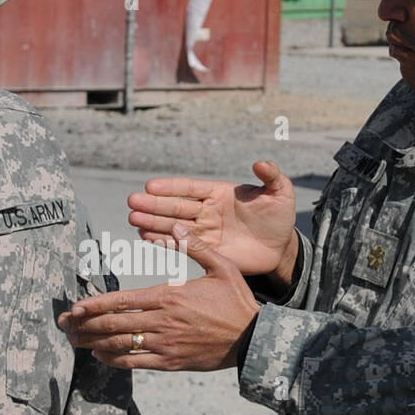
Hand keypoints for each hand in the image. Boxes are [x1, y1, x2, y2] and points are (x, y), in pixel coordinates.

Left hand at [60, 225, 260, 370]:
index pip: (122, 300)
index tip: (75, 307)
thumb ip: (195, 246)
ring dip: (93, 343)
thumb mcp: (223, 267)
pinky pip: (135, 363)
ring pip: (119, 345)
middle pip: (113, 324)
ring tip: (74, 341)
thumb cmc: (238, 302)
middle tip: (64, 325)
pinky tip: (101, 356)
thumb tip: (176, 226)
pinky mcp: (171, 363)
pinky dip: (114, 360)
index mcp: (169, 296)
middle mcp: (162, 322)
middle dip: (84, 325)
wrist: (254, 339)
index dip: (94, 305)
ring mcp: (165, 344)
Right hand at [128, 160, 297, 277]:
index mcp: (219, 193)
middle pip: (176, 206)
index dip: (172, 187)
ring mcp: (204, 231)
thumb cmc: (279, 216)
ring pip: (173, 225)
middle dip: (154, 204)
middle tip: (133, 202)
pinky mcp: (205, 250)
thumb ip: (272, 177)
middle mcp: (207, 210)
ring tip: (133, 220)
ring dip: (152, 222)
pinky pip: (180, 245)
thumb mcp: (281, 193)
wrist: (280, 247)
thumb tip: (261, 163)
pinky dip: (163, 242)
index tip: (151, 185)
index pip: (191, 188)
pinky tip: (145, 237)